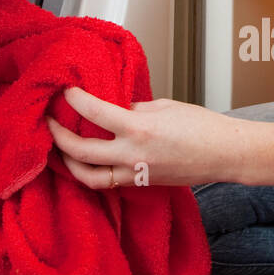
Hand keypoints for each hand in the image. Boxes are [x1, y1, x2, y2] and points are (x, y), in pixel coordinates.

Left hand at [47, 85, 241, 187]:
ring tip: (58, 149)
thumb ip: (133, 108)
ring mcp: (135, 173)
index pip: (93, 112)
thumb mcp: (163, 107)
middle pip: (79, 150)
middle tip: (47, 121)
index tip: (65, 91)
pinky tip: (85, 162)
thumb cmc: (203, 127)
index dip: (74, 99)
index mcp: (138, 128)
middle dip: (57, 135)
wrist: (226, 154)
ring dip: (68, 163)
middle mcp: (132, 154)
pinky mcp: (141, 183)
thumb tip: (110, 107)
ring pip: (88, 176)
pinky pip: (107, 182)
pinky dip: (91, 173)